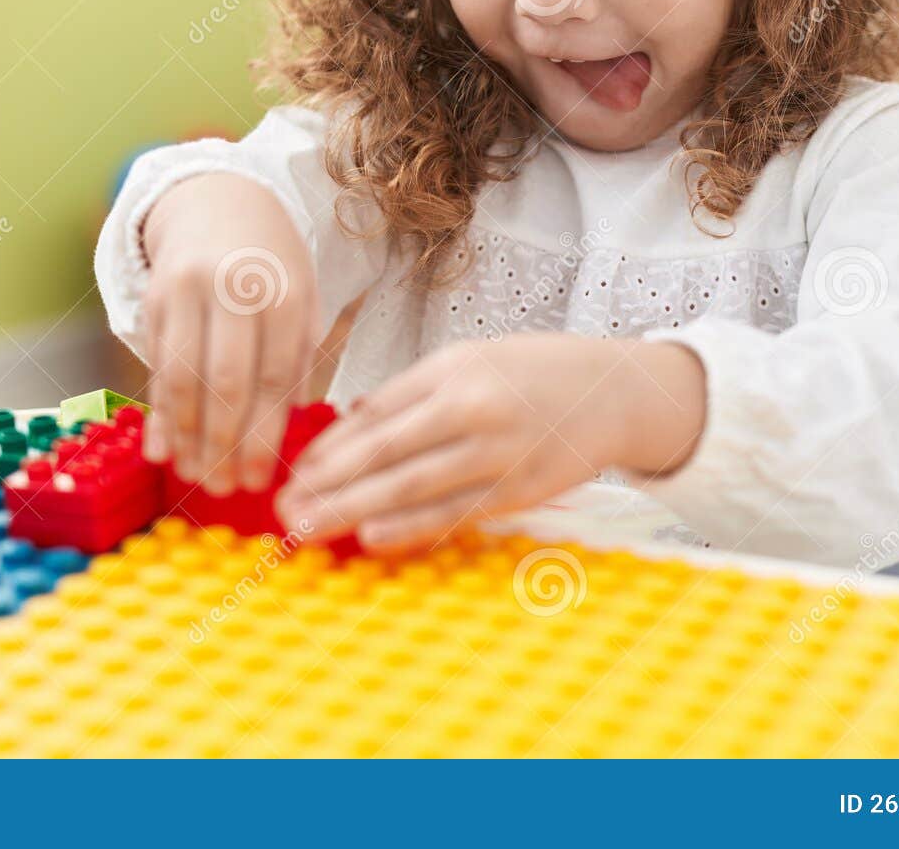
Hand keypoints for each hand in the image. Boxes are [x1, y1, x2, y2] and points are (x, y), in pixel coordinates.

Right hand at [141, 173, 319, 493]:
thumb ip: (295, 359)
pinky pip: (157, 365)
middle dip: (224, 445)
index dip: (265, 436)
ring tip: (194, 477)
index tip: (260, 480)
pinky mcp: (155, 296)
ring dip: (187, 437)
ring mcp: (190, 289)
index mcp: (286, 292)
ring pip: (184, 377)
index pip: (275, 378)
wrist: (218, 197)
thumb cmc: (270, 262)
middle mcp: (236, 287)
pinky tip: (163, 449)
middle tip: (224, 489)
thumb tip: (284, 435)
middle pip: (227, 383)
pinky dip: (159, 412)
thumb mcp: (301, 297)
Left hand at [277, 333, 705, 550]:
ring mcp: (498, 451)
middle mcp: (473, 407)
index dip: (331, 445)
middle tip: (283, 509)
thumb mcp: (471, 360)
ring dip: (354, 510)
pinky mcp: (521, 489)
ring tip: (310, 528)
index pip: (377, 411)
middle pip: (385, 451)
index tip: (294, 471)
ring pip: (413, 486)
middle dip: (328, 483)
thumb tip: (352, 424)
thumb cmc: (534, 373)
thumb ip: (413, 393)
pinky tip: (373, 538)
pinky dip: (413, 527)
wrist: (615, 391)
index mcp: (453, 369)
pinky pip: (456, 511)